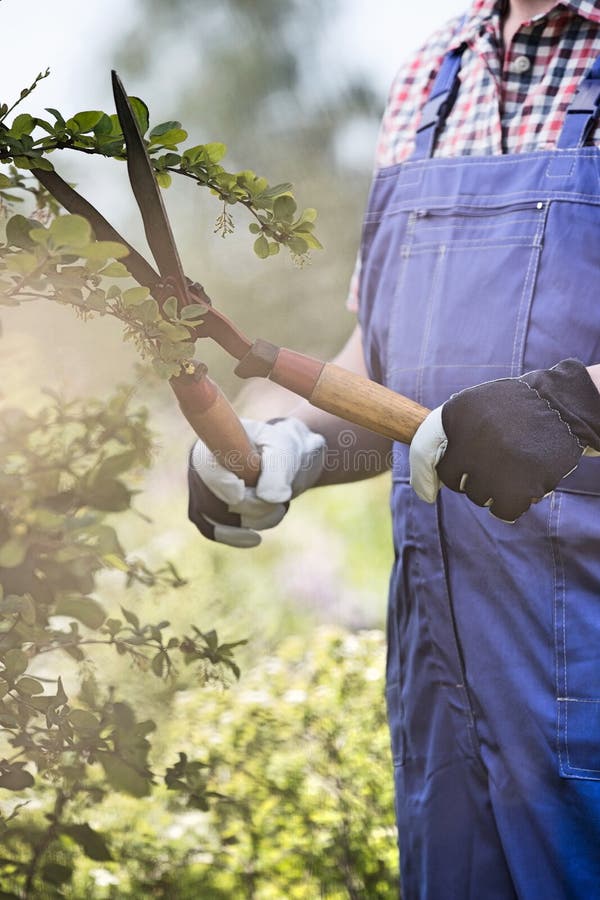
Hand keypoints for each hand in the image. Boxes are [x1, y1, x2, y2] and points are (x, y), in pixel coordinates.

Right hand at [188, 417, 325, 546]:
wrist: (282, 462)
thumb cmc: (281, 450)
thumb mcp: (285, 452)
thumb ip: (278, 471)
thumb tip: (268, 499)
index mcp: (214, 442)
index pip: (207, 468)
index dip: (221, 484)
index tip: (239, 495)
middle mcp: (199, 467)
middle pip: (212, 501)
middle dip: (251, 507)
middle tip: (279, 502)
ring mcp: (199, 491)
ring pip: (216, 520)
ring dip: (253, 521)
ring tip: (277, 508)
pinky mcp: (205, 512)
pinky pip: (213, 531)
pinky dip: (236, 537)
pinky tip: (255, 538)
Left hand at [409, 359, 599, 521]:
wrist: (563, 406)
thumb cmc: (517, 409)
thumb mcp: (476, 405)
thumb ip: (450, 434)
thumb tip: (427, 487)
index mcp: (454, 414)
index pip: (425, 451)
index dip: (427, 472)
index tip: (431, 488)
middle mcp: (467, 441)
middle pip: (453, 480)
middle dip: (470, 476)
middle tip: (496, 460)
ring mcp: (490, 466)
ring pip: (477, 496)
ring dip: (495, 488)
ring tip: (516, 465)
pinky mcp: (515, 487)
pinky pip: (502, 511)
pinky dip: (513, 504)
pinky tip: (526, 484)